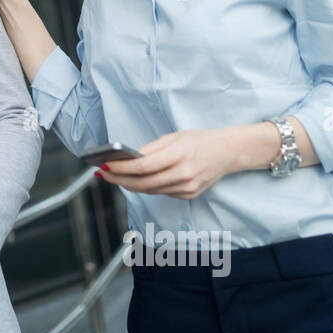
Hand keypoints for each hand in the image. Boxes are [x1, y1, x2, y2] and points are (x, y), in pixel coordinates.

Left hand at [99, 129, 238, 199]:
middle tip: (104, 175)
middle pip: (143, 183)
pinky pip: (162, 193)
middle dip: (119, 180)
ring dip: (130, 185)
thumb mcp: (174, 137)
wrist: (229, 152)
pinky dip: (147, 187)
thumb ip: (151, 148)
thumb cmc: (200, 141)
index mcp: (179, 155)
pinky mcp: (189, 195)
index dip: (121, 168)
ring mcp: (187, 187)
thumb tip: (128, 158)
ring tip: (115, 178)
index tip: (106, 166)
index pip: (143, 166)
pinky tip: (137, 180)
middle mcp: (184, 174)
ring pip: (150, 190)